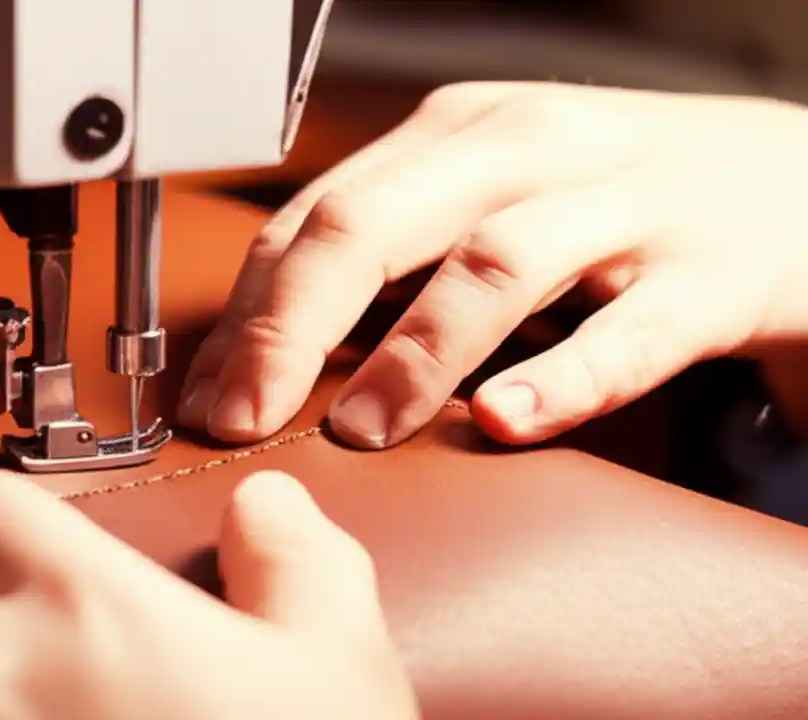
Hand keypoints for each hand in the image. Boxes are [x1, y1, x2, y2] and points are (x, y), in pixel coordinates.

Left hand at [178, 82, 807, 447]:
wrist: (798, 178)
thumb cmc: (614, 199)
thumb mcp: (487, 195)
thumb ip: (391, 255)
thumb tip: (268, 346)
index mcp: (456, 134)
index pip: (316, 217)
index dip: (246, 312)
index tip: (201, 394)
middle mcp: (527, 148)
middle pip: (374, 224)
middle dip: (288, 326)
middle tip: (240, 416)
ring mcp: (625, 202)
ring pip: (491, 262)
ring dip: (410, 354)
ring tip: (355, 431)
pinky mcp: (713, 271)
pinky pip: (632, 328)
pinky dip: (562, 377)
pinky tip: (506, 422)